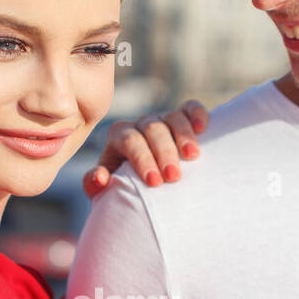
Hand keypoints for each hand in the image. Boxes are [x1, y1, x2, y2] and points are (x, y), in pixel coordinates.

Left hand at [83, 101, 208, 197]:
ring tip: (193, 156)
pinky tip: (203, 128)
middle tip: (174, 177)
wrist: (146, 183)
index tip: (154, 182)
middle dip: (164, 153)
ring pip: (173, 117)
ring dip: (184, 136)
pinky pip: (191, 108)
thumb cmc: (126, 187)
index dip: (142, 160)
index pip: (130, 141)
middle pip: (153, 129)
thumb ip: (94, 185)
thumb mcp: (107, 189)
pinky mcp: (183, 118)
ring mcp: (163, 119)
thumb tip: (100, 178)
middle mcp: (141, 124)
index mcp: (120, 136)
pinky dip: (197, 115)